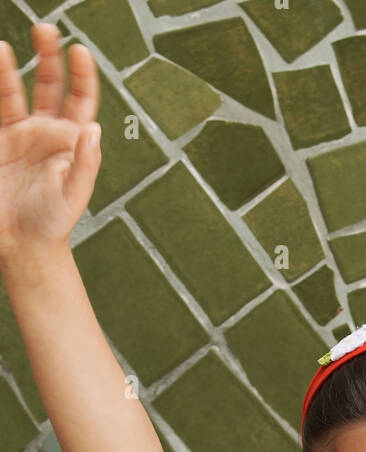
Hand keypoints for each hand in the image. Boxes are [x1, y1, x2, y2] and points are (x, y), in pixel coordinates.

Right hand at [0, 22, 99, 266]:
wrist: (22, 243)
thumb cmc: (52, 223)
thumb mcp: (74, 195)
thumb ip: (85, 163)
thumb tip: (93, 129)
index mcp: (72, 142)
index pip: (81, 100)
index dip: (82, 74)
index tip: (79, 51)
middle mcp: (47, 131)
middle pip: (49, 84)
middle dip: (48, 56)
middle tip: (45, 30)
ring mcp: (20, 134)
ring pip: (15, 90)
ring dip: (9, 68)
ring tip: (1, 47)